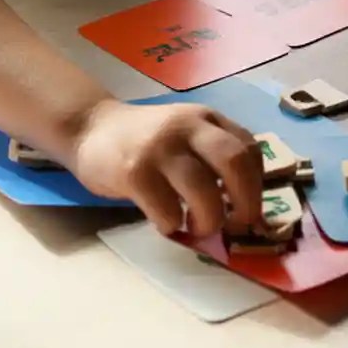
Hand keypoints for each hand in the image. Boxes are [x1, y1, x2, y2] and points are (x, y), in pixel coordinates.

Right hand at [68, 100, 262, 236]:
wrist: (90, 129)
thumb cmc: (147, 143)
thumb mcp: (187, 135)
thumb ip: (214, 157)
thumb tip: (246, 207)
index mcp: (208, 119)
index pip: (250, 150)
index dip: (257, 186)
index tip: (248, 209)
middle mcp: (188, 127)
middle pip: (235, 163)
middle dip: (245, 203)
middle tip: (236, 224)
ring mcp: (160, 148)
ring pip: (203, 191)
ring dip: (208, 220)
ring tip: (197, 227)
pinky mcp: (134, 171)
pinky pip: (167, 209)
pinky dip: (173, 224)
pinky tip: (166, 221)